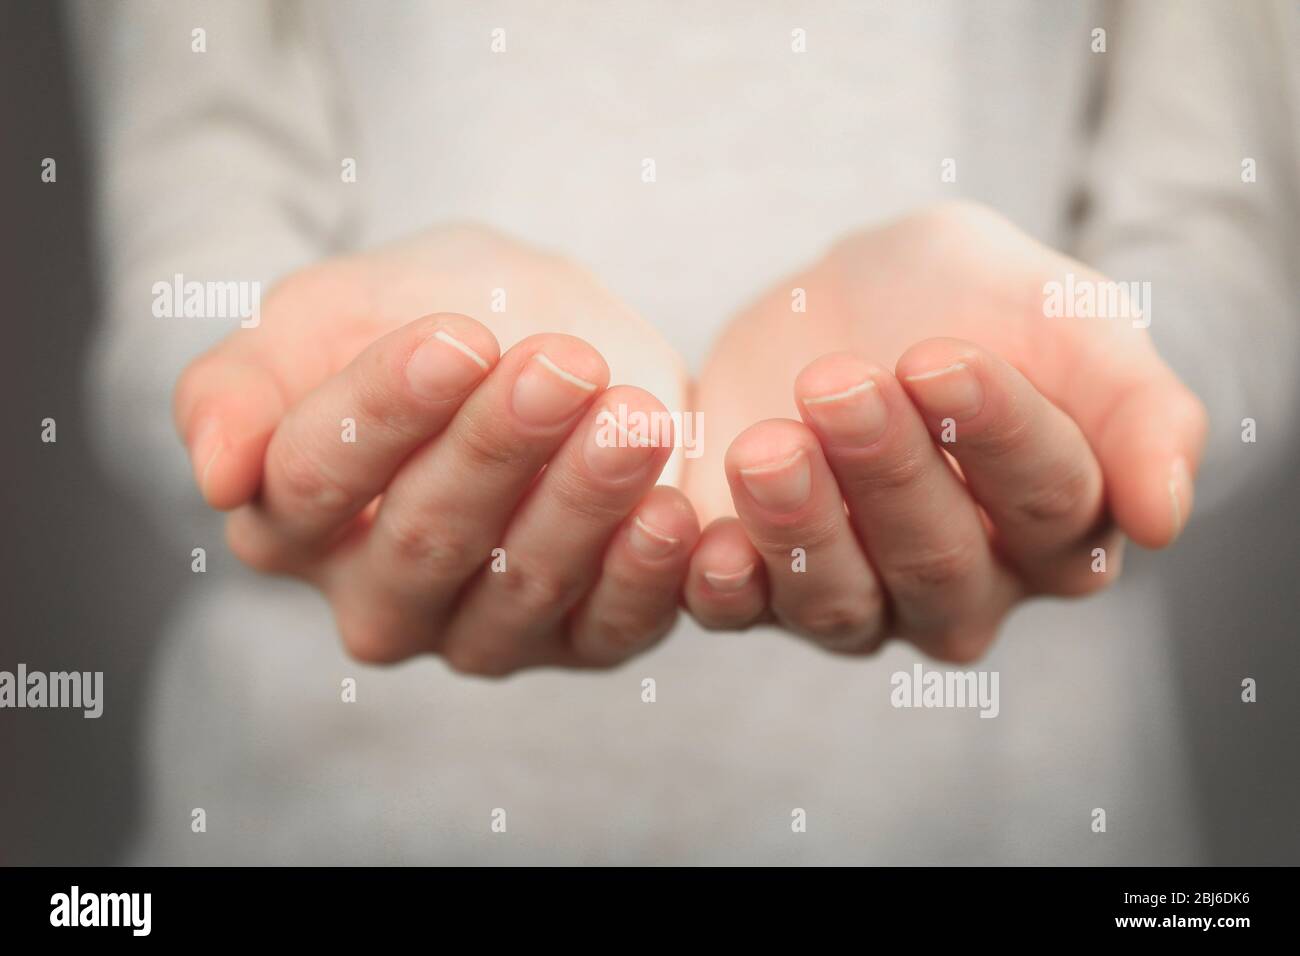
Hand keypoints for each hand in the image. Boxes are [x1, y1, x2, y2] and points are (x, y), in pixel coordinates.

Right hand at [174, 226, 697, 673]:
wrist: (537, 336)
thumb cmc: (414, 317)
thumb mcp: (318, 317)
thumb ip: (242, 386)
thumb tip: (214, 472)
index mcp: (290, 521)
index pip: (315, 479)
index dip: (385, 411)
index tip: (457, 339)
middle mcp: (377, 598)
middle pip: (424, 537)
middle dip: (495, 449)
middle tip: (563, 369)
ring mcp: (477, 631)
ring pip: (520, 585)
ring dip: (580, 501)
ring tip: (632, 419)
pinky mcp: (577, 640)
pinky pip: (607, 627)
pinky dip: (641, 576)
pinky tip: (672, 513)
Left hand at [682, 202, 1206, 660]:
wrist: (850, 299)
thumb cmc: (973, 300)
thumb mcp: (1065, 315)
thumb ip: (1135, 404)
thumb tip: (1165, 515)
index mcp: (1057, 527)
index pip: (1048, 501)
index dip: (997, 433)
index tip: (939, 356)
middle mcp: (965, 587)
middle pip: (938, 560)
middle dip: (888, 472)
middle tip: (838, 384)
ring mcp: (861, 598)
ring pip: (842, 601)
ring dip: (801, 530)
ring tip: (768, 448)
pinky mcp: (763, 587)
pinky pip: (741, 615)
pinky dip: (721, 589)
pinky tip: (704, 542)